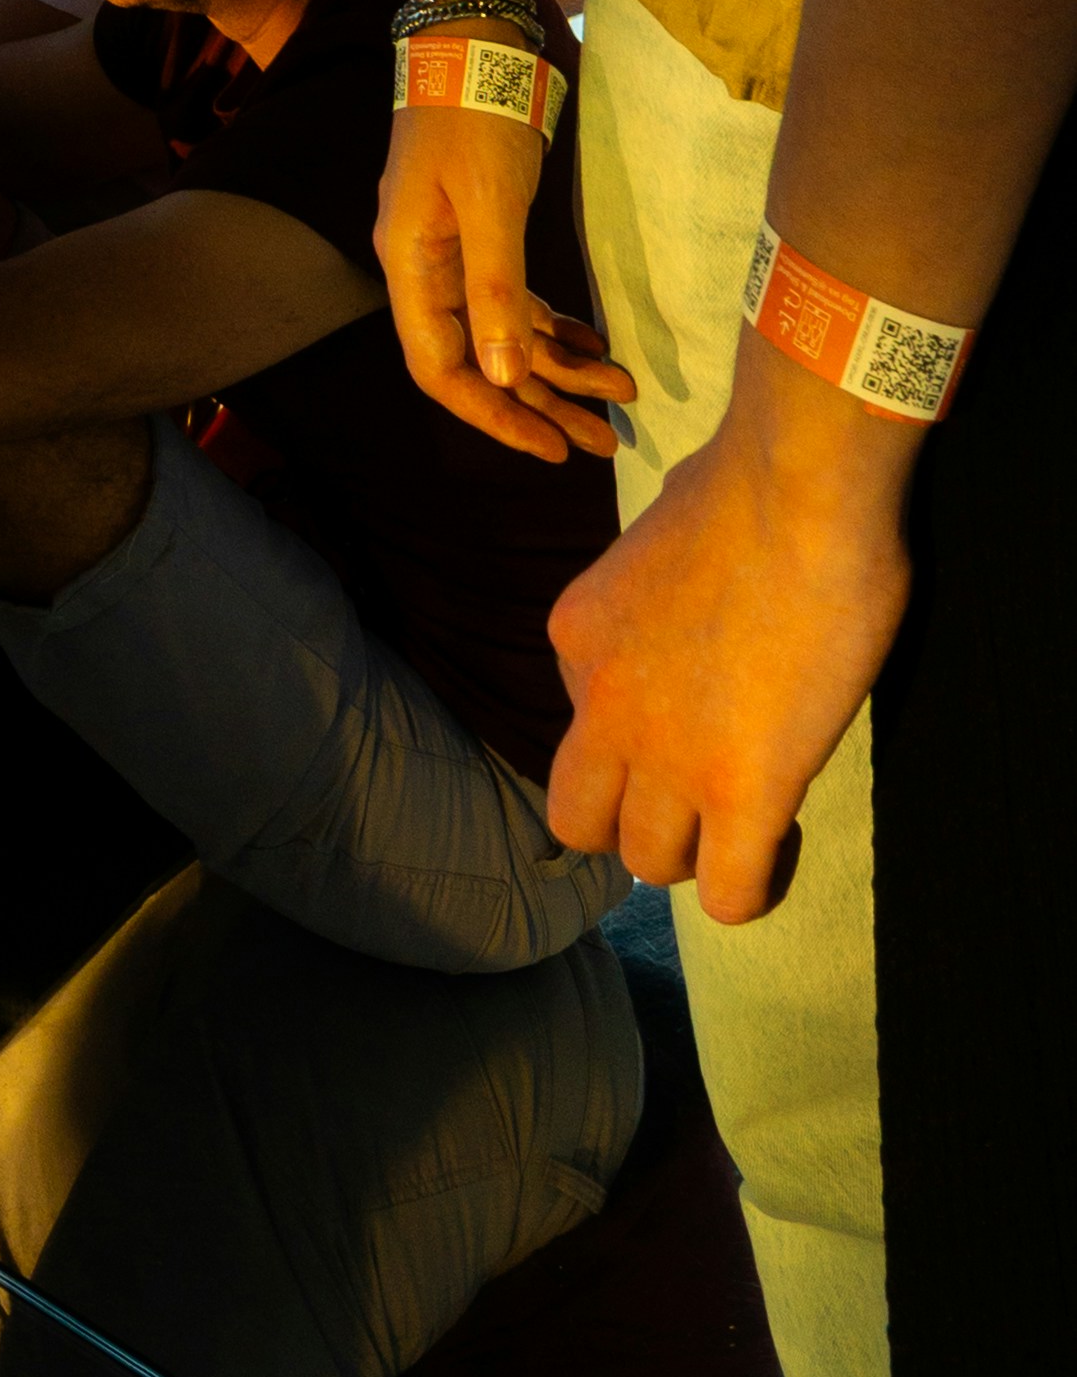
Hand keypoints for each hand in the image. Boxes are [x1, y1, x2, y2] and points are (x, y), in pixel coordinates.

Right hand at [374, 96, 639, 462]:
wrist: (470, 43)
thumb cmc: (473, 118)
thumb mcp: (488, 201)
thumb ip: (495, 287)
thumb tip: (499, 376)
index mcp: (413, 267)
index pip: (440, 369)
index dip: (491, 414)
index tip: (549, 448)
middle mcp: (429, 271)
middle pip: (480, 362)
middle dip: (542, 405)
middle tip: (605, 444)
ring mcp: (455, 254)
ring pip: (505, 336)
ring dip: (560, 371)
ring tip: (622, 398)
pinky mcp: (483, 235)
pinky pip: (518, 302)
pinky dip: (557, 328)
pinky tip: (598, 348)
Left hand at [546, 361, 912, 924]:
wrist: (797, 486)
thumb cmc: (746, 482)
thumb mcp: (656, 536)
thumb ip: (654, 586)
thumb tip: (689, 587)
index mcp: (578, 635)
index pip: (581, 723)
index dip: (636, 736)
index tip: (692, 719)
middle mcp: (602, 704)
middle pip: (580, 821)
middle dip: (634, 824)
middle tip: (700, 797)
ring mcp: (666, 755)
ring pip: (648, 865)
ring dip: (697, 855)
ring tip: (752, 821)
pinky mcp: (742, 790)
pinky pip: (730, 894)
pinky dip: (754, 889)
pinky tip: (784, 848)